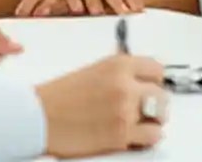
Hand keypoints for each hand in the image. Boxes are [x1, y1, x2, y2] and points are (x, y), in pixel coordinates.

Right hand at [36, 54, 169, 157]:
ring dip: (152, 120)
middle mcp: (124, 85)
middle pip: (162, 94)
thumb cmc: (59, 96)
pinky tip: (135, 134)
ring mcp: (125, 110)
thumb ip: (118, 74)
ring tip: (139, 122)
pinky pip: (153, 135)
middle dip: (155, 102)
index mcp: (117, 65)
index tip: (151, 86)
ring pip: (161, 115)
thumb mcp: (93, 72)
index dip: (154, 80)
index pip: (156, 69)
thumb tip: (139, 81)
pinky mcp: (122, 134)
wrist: (39, 117)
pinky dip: (147, 136)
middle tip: (144, 108)